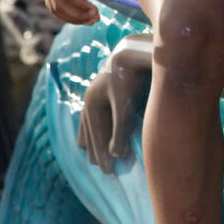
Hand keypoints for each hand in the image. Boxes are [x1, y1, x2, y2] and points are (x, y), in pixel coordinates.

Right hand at [41, 0, 110, 25]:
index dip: (81, 7)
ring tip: (89, 19)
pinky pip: (52, 0)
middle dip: (77, 16)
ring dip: (70, 16)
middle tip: (95, 19)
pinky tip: (79, 12)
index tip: (97, 12)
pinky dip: (64, 10)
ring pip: (52, 5)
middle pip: (58, 4)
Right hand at [77, 40, 149, 172]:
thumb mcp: (125, 106)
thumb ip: (120, 129)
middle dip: (96, 151)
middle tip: (104, 169)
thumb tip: (115, 154)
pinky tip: (100, 133)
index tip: (108, 172)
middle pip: (90, 133)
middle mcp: (89, 100)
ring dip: (94, 141)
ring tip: (94, 155)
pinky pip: (94, 116)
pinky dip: (96, 129)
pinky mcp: (103, 91)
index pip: (96, 137)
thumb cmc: (131, 78)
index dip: (102, 155)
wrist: (134, 51)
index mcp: (91, 104)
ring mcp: (94, 94)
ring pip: (89, 125)